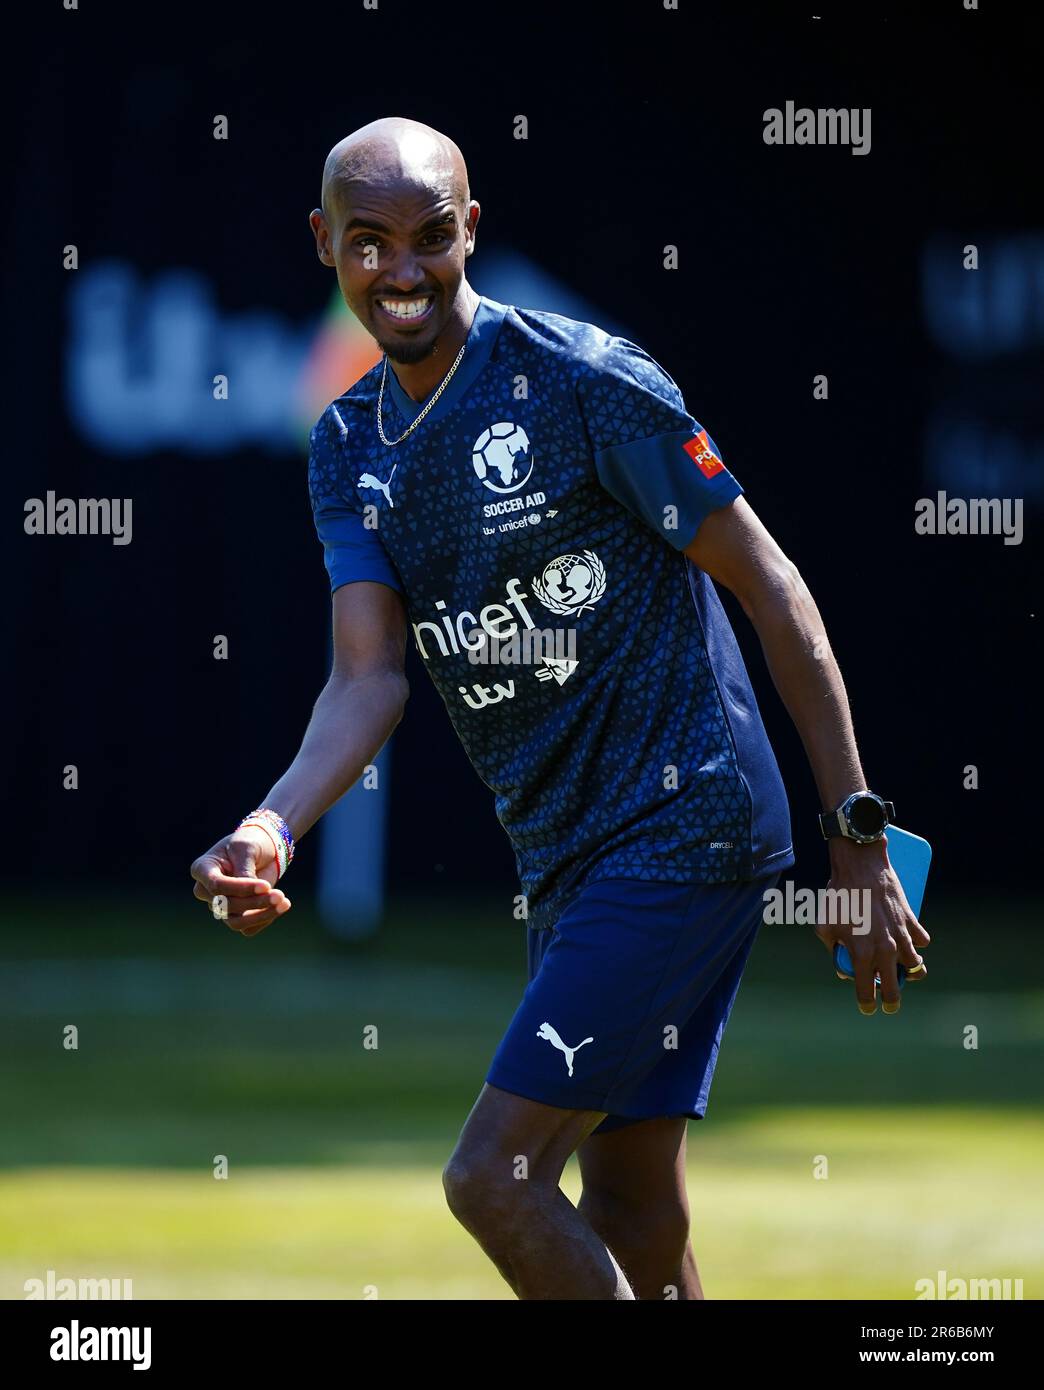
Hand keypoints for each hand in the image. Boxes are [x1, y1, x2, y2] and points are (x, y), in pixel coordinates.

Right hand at [190, 825, 292, 936]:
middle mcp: (207, 890)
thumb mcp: (247, 849)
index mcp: (203, 869)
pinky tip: (281, 907)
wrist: (264, 848)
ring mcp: (220, 904)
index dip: (241, 889)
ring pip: (235, 922)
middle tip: (280, 895)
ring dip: (261, 916)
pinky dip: (264, 920)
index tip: (265, 885)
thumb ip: (245, 871)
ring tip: (284, 903)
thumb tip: (250, 895)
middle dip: (255, 902)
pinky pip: (247, 927)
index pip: (216, 886)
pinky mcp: (237, 914)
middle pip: (226, 906)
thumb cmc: (251, 842)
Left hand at [813, 837, 929, 1013]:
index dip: (867, 1004)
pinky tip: (909, 942)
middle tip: (889, 1003)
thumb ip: (833, 950)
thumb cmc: (838, 895)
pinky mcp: (912, 921)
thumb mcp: (824, 925)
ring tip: (903, 971)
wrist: (860, 866)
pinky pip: (921, 941)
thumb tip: (843, 967)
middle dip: (892, 1000)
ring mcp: (902, 936)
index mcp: (861, 954)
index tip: (868, 1009)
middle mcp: (885, 950)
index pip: (866, 992)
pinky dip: (916, 944)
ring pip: (916, 968)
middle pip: (895, 988)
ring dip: (910, 972)